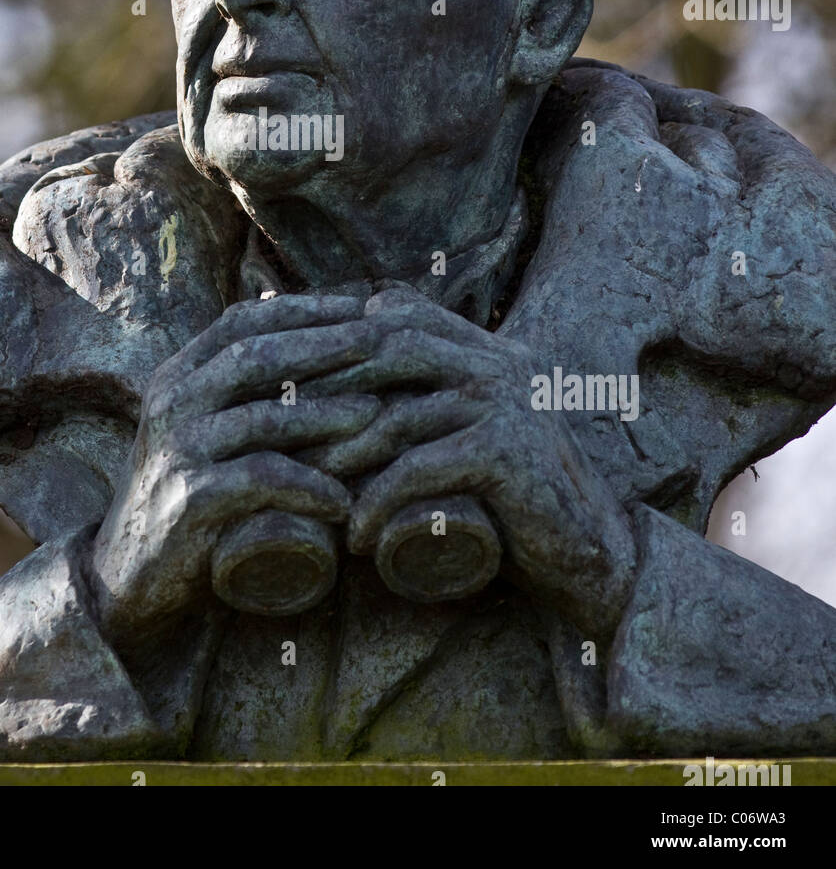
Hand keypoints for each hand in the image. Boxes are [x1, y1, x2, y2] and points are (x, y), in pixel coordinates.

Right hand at [91, 293, 382, 642]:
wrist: (129, 571)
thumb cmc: (187, 492)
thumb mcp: (203, 428)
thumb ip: (242, 388)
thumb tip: (319, 336)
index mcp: (177, 376)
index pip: (241, 323)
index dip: (301, 310)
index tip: (357, 308)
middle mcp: (172, 402)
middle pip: (254, 356)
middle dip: (322, 344)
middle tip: (380, 341)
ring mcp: (178, 449)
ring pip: (263, 416)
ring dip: (326, 412)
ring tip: (377, 413)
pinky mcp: (189, 498)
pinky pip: (261, 479)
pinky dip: (308, 484)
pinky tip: (343, 498)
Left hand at [297, 283, 637, 641]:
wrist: (593, 554)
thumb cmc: (515, 500)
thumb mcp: (468, 434)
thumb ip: (426, 398)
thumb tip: (337, 385)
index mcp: (487, 349)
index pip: (399, 314)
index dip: (338, 335)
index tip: (284, 370)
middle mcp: (499, 363)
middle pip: (389, 347)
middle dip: (326, 382)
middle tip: (275, 422)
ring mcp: (507, 403)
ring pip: (399, 414)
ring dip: (344, 454)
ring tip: (306, 486)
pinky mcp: (507, 451)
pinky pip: (421, 467)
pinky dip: (380, 501)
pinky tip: (355, 533)